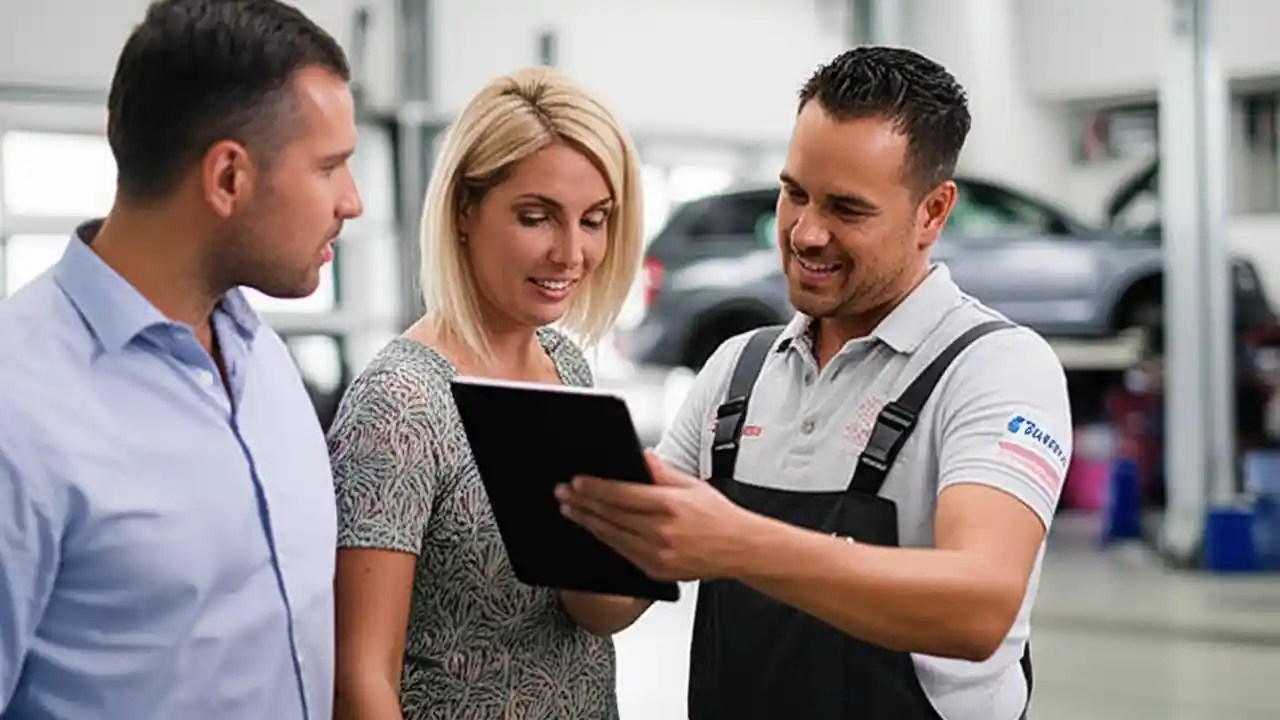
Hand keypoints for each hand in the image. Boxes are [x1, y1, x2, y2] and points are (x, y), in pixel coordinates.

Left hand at [554, 450, 755, 581]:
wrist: (740, 548)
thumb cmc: (719, 516)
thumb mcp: (692, 484)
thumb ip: (663, 472)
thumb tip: (640, 457)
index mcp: (670, 506)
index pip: (623, 495)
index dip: (596, 488)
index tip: (577, 482)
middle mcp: (662, 532)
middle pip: (612, 516)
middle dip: (583, 503)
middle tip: (563, 494)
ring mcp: (659, 554)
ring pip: (613, 536)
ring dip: (588, 522)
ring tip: (570, 511)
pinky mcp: (657, 570)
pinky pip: (624, 554)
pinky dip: (606, 540)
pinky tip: (595, 530)